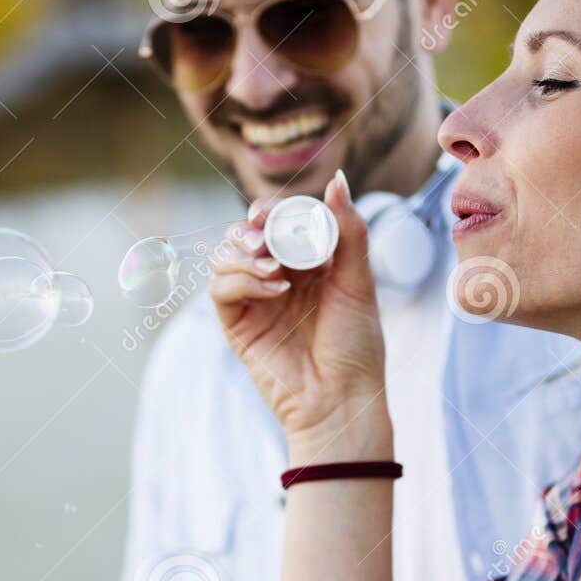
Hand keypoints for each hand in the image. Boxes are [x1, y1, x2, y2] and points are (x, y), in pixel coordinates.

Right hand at [209, 170, 391, 460]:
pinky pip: (222, 289)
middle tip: (267, 237)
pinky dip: (242, 281)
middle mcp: (276, 277)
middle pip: (246, 233)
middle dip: (252, 227)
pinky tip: (273, 289)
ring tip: (274, 269)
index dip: (272, 209)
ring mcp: (254, 300)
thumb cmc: (356, 348)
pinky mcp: (237, 325)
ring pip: (225, 256)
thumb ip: (348, 231)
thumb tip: (338, 179)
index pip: (278, 220)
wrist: (342, 401)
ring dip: (244, 253)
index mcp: (306, 263)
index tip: (275, 211)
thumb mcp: (358, 282)